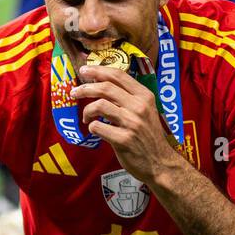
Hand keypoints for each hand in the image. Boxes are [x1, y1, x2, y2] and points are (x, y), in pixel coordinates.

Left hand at [71, 65, 184, 182]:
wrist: (160, 163)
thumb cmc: (148, 137)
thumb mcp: (146, 111)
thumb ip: (129, 98)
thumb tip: (102, 84)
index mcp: (144, 96)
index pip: (118, 75)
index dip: (98, 70)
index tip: (84, 70)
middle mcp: (139, 107)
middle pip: (105, 88)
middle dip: (85, 88)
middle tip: (74, 92)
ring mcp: (132, 123)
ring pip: (99, 105)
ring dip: (87, 110)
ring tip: (86, 118)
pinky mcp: (124, 140)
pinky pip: (98, 127)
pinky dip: (92, 127)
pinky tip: (95, 130)